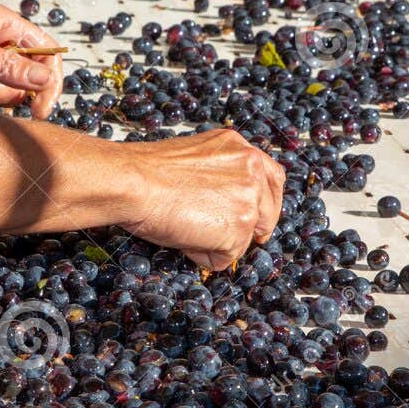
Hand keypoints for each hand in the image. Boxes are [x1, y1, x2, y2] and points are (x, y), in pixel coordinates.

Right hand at [119, 129, 285, 269]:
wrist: (134, 182)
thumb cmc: (149, 172)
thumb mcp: (197, 158)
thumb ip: (222, 173)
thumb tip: (224, 202)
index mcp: (242, 149)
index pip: (274, 178)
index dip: (263, 204)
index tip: (254, 220)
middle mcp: (253, 169)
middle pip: (268, 213)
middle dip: (246, 229)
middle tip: (215, 234)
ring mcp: (250, 199)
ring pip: (244, 238)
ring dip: (216, 241)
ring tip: (185, 225)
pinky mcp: (240, 227)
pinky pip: (225, 258)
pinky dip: (203, 256)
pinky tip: (183, 237)